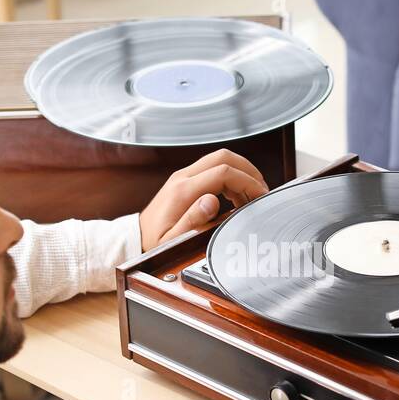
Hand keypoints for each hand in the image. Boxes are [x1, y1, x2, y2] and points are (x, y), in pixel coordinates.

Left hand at [138, 149, 268, 250]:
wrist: (137, 237)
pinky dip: (231, 177)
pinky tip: (236, 197)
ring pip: (220, 159)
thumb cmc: (155, 242)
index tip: (259, 196)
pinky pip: (214, 168)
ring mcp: (183, 176)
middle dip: (248, 170)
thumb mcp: (173, 240)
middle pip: (224, 156)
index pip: (223, 172)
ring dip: (241, 173)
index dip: (247, 181)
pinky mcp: (186, 179)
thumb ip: (194, 220)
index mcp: (182, 191)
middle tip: (261, 190)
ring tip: (251, 196)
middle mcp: (182, 178)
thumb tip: (213, 201)